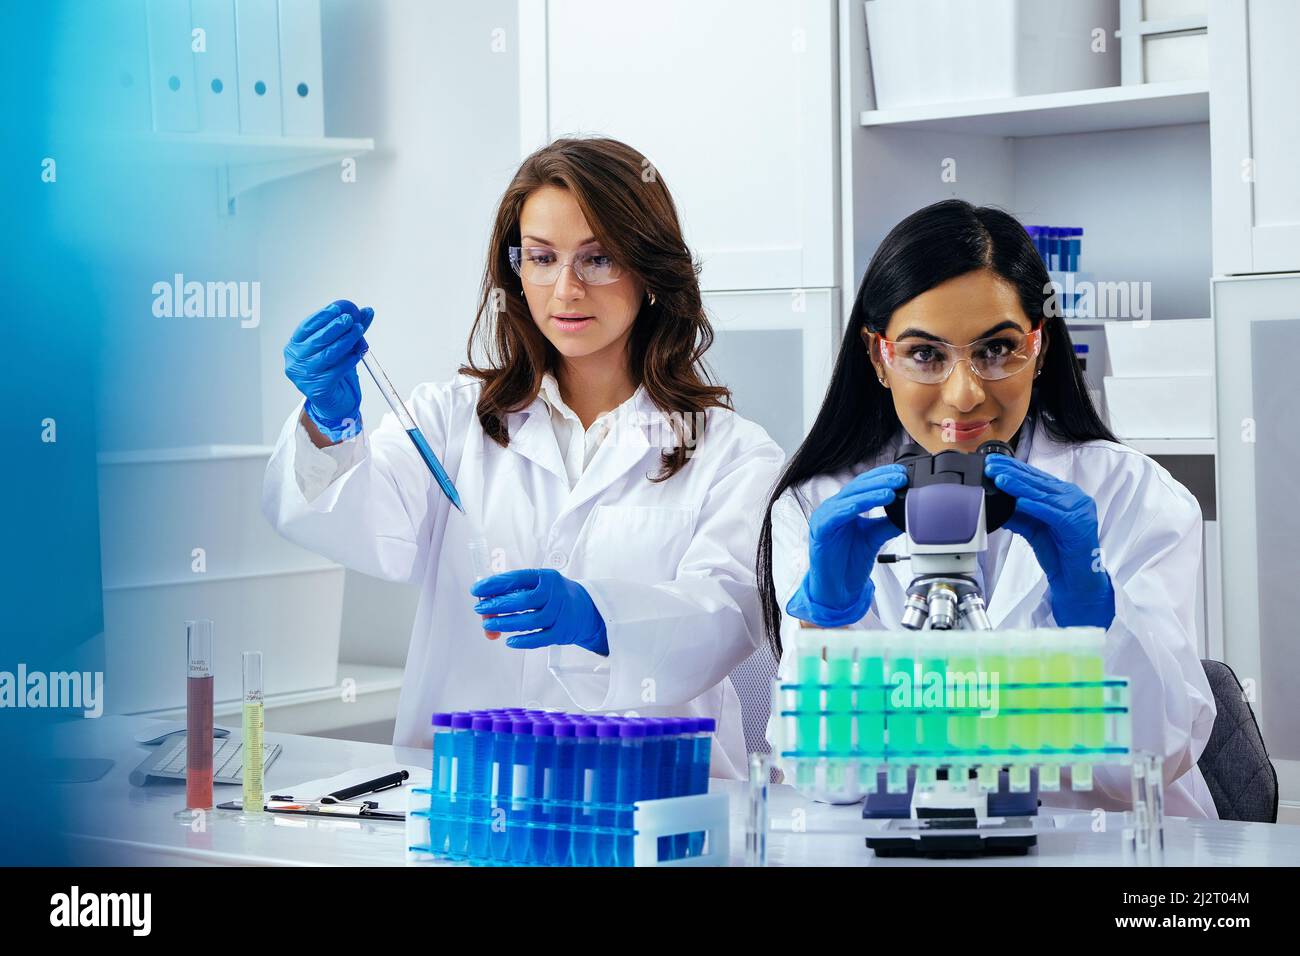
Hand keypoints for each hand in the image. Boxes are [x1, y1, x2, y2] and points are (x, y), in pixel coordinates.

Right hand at [284, 299, 373, 440]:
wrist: (333, 401)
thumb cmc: (332, 370)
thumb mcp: (338, 347)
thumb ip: (350, 329)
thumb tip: (367, 311)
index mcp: (294, 347)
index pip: (306, 327)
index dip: (322, 316)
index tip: (338, 307)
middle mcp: (295, 361)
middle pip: (317, 340)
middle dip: (335, 327)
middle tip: (350, 318)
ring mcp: (304, 376)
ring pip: (328, 354)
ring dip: (346, 341)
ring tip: (358, 331)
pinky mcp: (317, 389)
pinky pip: (337, 370)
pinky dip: (350, 359)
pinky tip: (359, 351)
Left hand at [471, 569, 608, 654]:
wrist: (587, 608)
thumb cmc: (556, 595)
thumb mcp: (540, 585)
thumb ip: (517, 591)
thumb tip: (487, 601)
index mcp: (546, 577)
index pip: (516, 578)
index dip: (494, 584)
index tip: (477, 589)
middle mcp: (554, 594)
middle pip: (522, 600)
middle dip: (497, 605)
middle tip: (480, 608)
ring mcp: (559, 613)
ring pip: (529, 621)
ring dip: (505, 623)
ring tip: (488, 625)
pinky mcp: (562, 631)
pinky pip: (540, 638)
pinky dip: (523, 641)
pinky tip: (509, 641)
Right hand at [785, 463, 907, 626]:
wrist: (836, 589)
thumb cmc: (848, 563)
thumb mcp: (873, 538)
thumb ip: (886, 524)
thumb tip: (907, 511)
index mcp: (845, 508)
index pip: (864, 485)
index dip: (882, 477)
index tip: (901, 473)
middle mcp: (834, 509)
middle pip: (857, 487)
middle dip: (880, 480)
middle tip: (900, 477)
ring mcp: (825, 518)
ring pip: (848, 498)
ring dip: (870, 492)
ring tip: (890, 490)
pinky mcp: (820, 531)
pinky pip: (834, 515)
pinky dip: (850, 508)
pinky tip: (863, 504)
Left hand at [984, 454, 1114, 628]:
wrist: (1076, 580)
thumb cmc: (1059, 554)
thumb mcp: (1033, 529)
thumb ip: (1018, 514)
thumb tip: (995, 503)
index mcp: (1064, 495)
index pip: (1035, 478)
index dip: (1014, 469)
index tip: (993, 463)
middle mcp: (1073, 498)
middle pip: (1037, 483)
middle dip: (1012, 473)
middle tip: (991, 466)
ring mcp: (1078, 510)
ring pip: (1043, 495)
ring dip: (1019, 486)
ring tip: (1000, 479)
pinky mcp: (1077, 524)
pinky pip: (1052, 513)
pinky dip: (1036, 507)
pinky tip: (1019, 502)